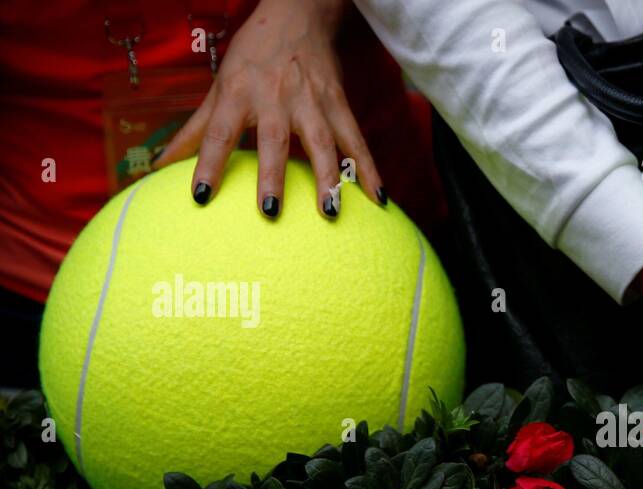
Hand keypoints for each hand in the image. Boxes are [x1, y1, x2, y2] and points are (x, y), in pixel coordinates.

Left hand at [154, 0, 383, 218]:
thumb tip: (161, 166)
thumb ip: (196, 130)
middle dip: (273, 175)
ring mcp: (311, 100)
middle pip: (273, 139)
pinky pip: (356, 140)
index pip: (219, 132)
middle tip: (271, 213)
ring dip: (327, 177)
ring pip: (321, 141)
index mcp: (239, 92)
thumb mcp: (220, 86)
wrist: (298, 14)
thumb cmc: (252, 57)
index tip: (200, 197)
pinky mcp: (339, 103)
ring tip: (331, 212)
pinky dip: (369, 169)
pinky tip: (379, 199)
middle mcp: (275, 96)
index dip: (208, 163)